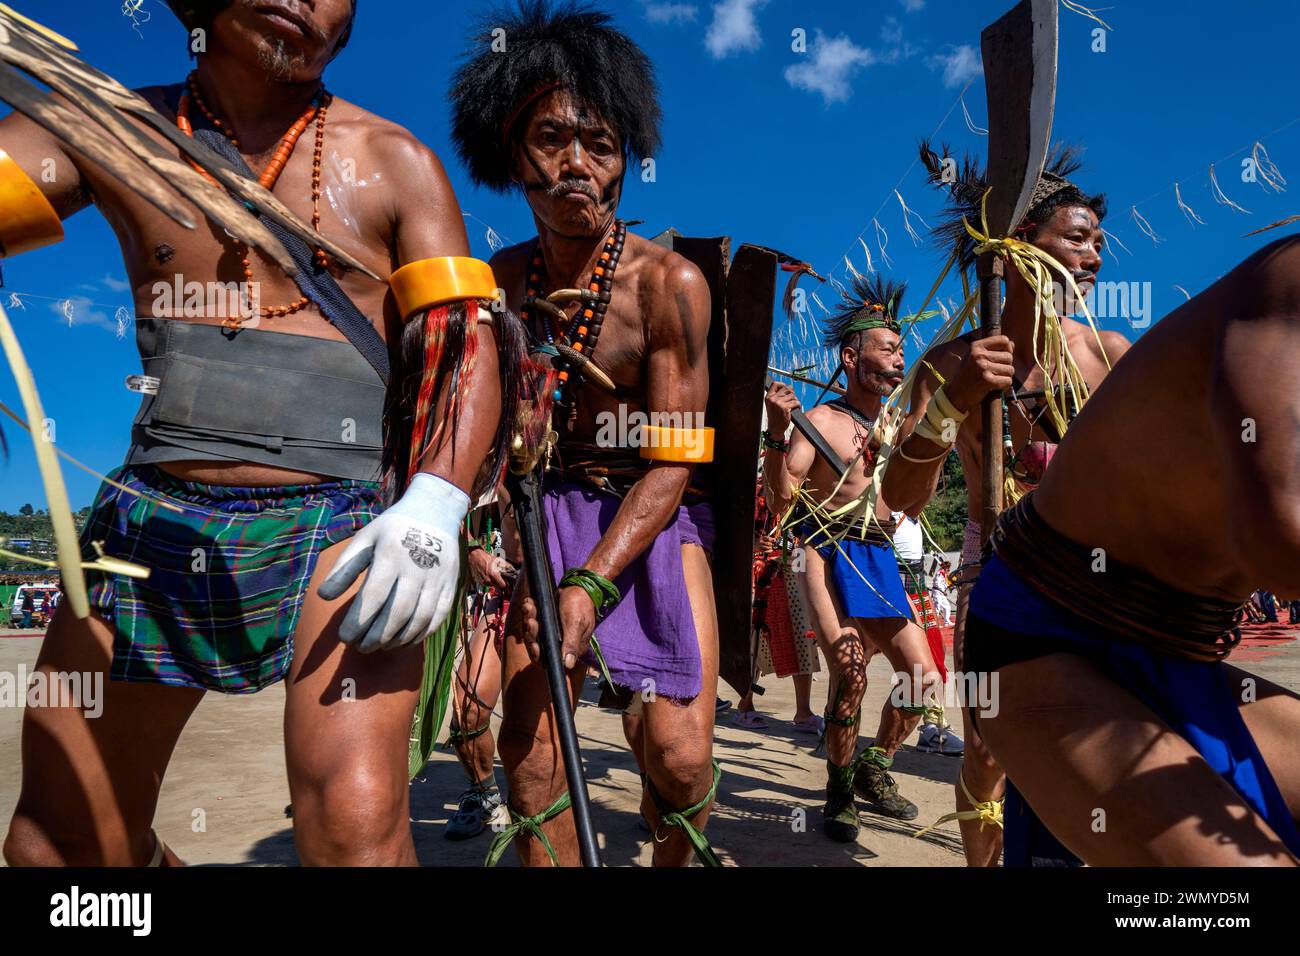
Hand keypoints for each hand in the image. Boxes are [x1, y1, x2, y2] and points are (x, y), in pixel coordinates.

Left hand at [317, 472, 469, 652]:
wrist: (436, 512)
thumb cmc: (393, 528)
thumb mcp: (366, 538)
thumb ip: (344, 567)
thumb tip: (323, 596)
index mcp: (392, 554)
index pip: (373, 597)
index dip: (357, 622)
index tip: (344, 637)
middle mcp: (417, 567)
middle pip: (396, 613)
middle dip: (376, 637)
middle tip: (360, 647)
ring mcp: (437, 578)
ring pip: (419, 619)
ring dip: (398, 639)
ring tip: (381, 646)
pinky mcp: (450, 585)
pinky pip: (438, 617)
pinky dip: (421, 635)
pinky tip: (404, 641)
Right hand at [468, 547, 513, 589]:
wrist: (475, 556)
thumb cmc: (486, 557)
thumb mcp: (499, 560)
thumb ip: (507, 566)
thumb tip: (513, 571)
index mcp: (494, 575)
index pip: (503, 586)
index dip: (507, 586)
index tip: (509, 586)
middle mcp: (488, 580)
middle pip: (498, 587)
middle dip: (501, 584)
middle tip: (503, 580)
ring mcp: (482, 582)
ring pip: (492, 586)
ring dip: (495, 583)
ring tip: (494, 575)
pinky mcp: (478, 582)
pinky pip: (486, 585)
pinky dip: (489, 582)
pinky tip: (489, 576)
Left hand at [516, 585, 595, 669]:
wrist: (579, 585)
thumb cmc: (580, 603)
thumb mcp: (576, 623)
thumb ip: (571, 643)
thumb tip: (568, 665)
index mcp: (570, 648)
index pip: (550, 660)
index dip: (538, 655)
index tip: (534, 644)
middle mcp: (561, 643)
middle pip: (539, 647)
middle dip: (532, 634)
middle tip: (531, 620)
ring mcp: (554, 633)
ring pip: (535, 634)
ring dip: (529, 621)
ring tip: (529, 607)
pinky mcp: (548, 623)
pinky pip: (535, 622)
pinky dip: (530, 614)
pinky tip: (529, 603)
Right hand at [764, 381, 800, 435]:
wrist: (775, 429)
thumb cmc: (775, 417)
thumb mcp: (772, 405)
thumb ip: (778, 396)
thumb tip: (790, 387)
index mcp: (768, 397)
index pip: (775, 384)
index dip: (782, 385)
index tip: (786, 390)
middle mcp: (772, 399)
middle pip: (786, 389)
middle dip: (791, 394)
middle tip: (791, 401)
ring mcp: (778, 403)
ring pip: (792, 395)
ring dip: (795, 400)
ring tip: (793, 406)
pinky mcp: (785, 408)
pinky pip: (796, 402)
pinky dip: (798, 405)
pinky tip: (796, 409)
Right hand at [946, 334, 1014, 411]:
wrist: (956, 394)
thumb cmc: (968, 374)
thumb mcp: (975, 357)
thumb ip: (992, 349)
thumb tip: (1012, 344)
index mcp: (976, 346)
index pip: (1004, 340)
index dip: (1008, 348)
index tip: (1002, 357)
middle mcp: (979, 355)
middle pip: (1009, 356)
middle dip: (1006, 365)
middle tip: (995, 372)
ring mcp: (983, 367)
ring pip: (1010, 369)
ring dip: (1006, 376)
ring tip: (994, 379)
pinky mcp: (987, 380)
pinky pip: (1008, 381)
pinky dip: (1004, 386)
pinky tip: (995, 387)